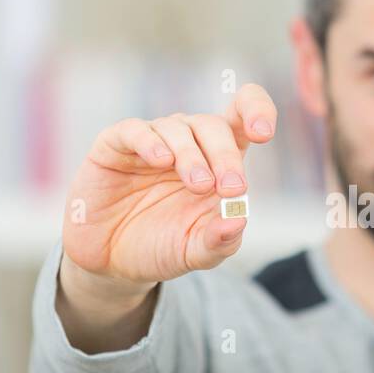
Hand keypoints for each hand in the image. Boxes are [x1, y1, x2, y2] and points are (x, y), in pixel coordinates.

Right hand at [61, 83, 276, 289]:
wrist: (110, 262)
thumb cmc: (160, 247)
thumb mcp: (196, 253)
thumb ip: (220, 241)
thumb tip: (239, 221)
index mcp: (216, 160)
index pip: (241, 117)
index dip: (257, 110)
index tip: (263, 133)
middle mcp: (187, 143)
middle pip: (213, 125)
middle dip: (226, 155)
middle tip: (231, 187)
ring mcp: (152, 141)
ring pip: (178, 127)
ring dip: (192, 155)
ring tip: (199, 185)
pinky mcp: (115, 146)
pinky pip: (135, 130)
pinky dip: (151, 142)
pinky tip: (162, 162)